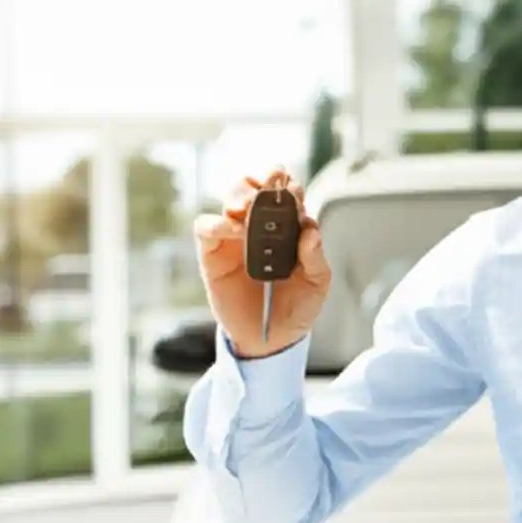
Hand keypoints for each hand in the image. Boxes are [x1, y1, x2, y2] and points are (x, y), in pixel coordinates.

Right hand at [193, 167, 330, 358]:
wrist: (270, 340)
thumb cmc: (297, 306)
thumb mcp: (316, 284)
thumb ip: (315, 257)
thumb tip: (310, 229)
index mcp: (289, 228)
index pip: (286, 194)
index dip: (288, 186)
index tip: (293, 189)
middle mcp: (261, 226)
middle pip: (255, 187)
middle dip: (261, 182)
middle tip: (267, 191)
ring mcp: (235, 238)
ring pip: (230, 198)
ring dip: (238, 195)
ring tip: (247, 208)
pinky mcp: (213, 255)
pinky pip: (205, 228)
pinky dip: (216, 223)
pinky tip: (232, 230)